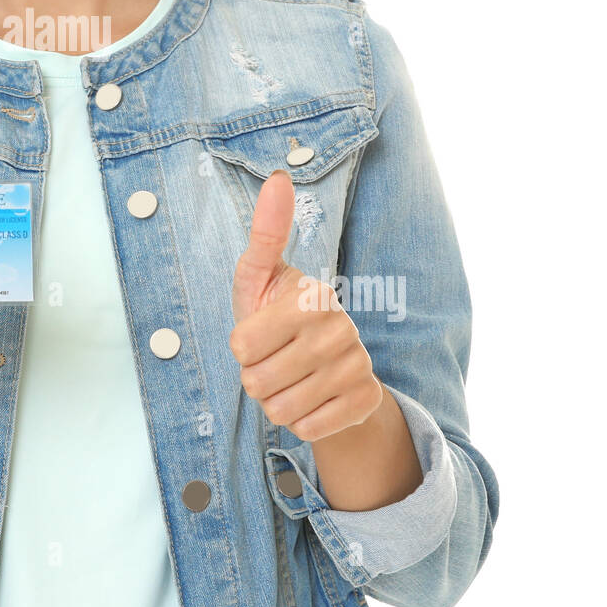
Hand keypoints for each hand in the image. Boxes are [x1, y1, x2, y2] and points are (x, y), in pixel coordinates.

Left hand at [228, 170, 382, 440]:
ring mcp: (358, 365)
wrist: (326, 364)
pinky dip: (301, 421)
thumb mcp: (260, 275)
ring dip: (276, 401)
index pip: (240, 346)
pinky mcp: (366, 400)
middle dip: (256, 378)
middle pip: (257, 382)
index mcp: (312, 295)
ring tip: (291, 378)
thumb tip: (278, 177)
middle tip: (274, 360)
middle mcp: (341, 328)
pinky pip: (307, 429)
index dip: (240, 347)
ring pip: (281, 410)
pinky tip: (312, 398)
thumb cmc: (277, 313)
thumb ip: (265, 232)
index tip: (259, 333)